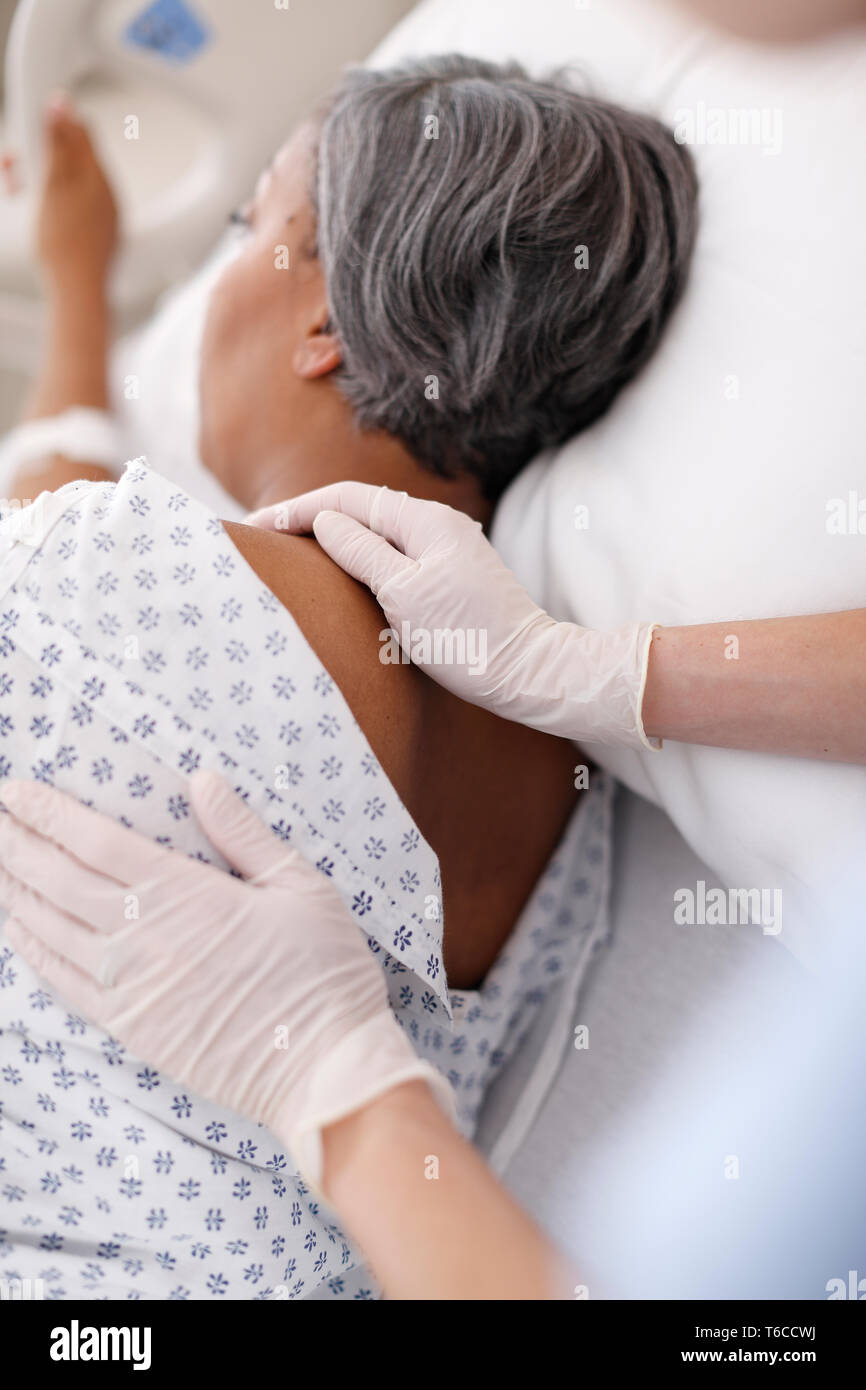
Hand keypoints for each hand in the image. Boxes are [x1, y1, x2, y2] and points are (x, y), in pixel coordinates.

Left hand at [0, 771, 453, 1186]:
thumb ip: (244, 832)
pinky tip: (17, 928)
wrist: (322, 1067)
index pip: (95, 841)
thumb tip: (201, 781)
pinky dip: (32, 949)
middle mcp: (142, 937)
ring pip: (49, 928)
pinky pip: (62, 982)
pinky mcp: (129, 1028)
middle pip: (57, 879)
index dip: (49, 814)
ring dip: (14, 891)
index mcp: (183, 893)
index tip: (16, 792)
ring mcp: (129, 986)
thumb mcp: (301, 885)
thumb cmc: (322, 972)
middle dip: (17, 843)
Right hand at [35, 94, 118, 290]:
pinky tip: (42, 218)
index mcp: (99, 178)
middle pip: (75, 159)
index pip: (82, 132)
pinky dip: (56, 206)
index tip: (31, 131)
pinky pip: (77, 210)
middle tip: (15, 170)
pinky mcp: (99, 238)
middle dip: (43, 156)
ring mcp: (106, 218)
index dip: (54, 125)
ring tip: (20, 192)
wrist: (78, 292)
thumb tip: (60, 103)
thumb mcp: (52, 184)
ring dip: (45, 182)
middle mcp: (108, 195)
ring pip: (73, 186)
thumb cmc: (63, 243)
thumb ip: (56, 144)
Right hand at [246, 481, 659, 747]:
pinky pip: (394, 559)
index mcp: (425, 521)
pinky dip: (360, 563)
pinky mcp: (452, 580)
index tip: (255, 527)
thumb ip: (361, 552)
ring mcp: (447, 553)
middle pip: (361, 512)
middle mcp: (438, 527)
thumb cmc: (470, 639)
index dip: (297, 510)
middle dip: (311, 520)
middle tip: (263, 539)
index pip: (346, 499)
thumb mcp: (403, 593)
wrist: (530, 673)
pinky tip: (342, 580)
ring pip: (377, 536)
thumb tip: (325, 521)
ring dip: (334, 541)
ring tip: (292, 555)